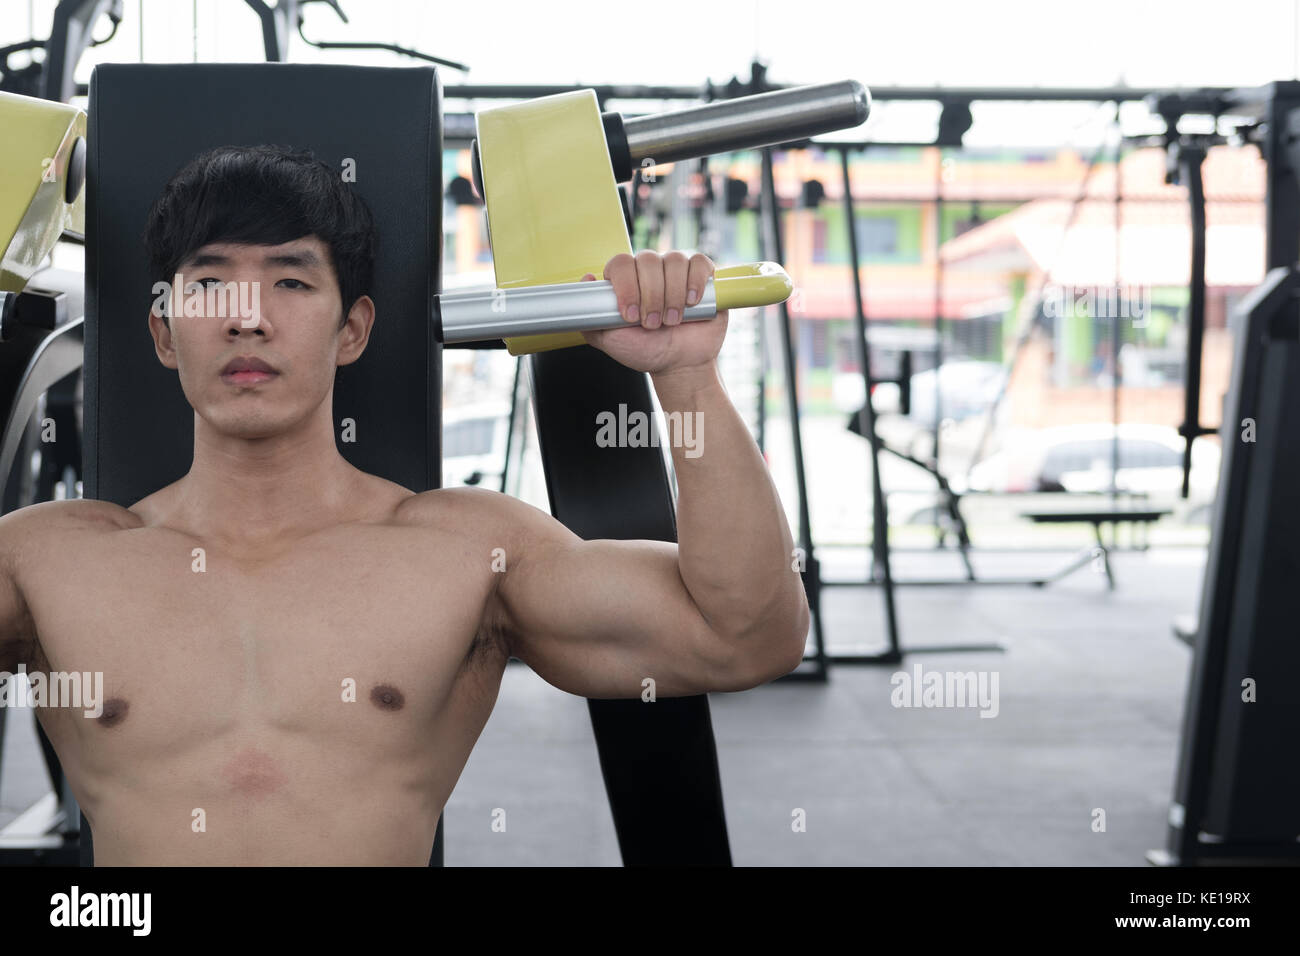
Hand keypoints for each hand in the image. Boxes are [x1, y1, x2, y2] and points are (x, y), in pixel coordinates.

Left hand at [579, 251, 726, 374]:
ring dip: (672, 294)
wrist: (679, 365)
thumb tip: (586, 279)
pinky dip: (696, 281)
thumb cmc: (645, 351)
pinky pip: (699, 263)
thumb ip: (590, 316)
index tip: (630, 315)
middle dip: (651, 296)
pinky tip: (692, 302)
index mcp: (626, 280)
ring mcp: (676, 272)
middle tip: (652, 324)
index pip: (621, 263)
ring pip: (674, 261)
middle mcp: (650, 271)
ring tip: (672, 321)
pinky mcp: (702, 277)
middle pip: (648, 260)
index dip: (626, 286)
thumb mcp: (609, 340)